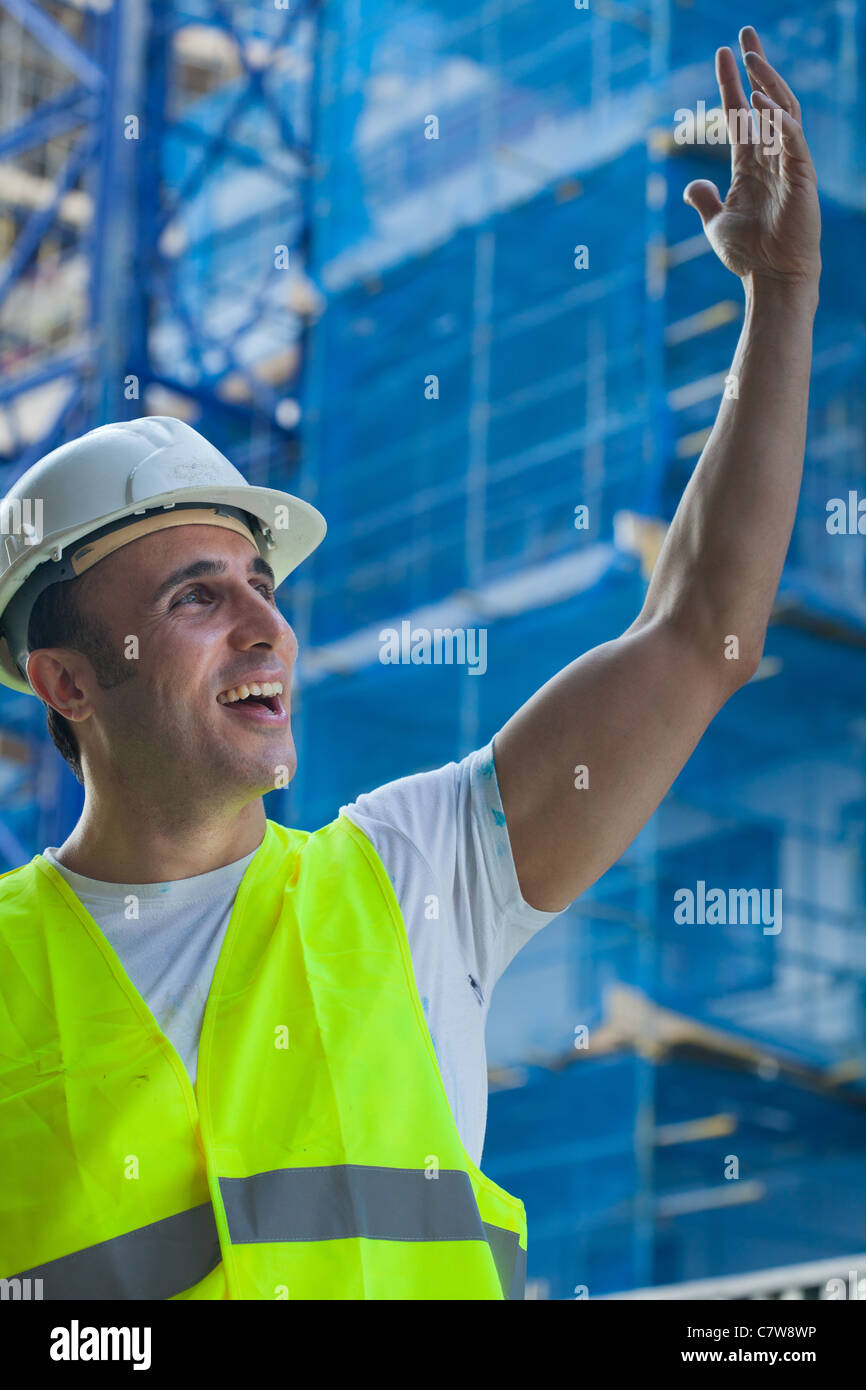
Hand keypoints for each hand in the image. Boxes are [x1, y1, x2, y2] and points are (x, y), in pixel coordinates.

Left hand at [683, 26, 820, 292]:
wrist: (772, 278)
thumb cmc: (748, 254)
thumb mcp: (716, 223)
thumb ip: (704, 199)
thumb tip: (692, 184)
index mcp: (749, 164)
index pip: (739, 114)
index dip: (731, 82)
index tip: (722, 51)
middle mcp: (770, 157)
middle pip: (764, 100)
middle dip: (755, 66)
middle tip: (744, 33)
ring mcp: (789, 163)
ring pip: (782, 110)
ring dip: (767, 82)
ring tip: (752, 57)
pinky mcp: (802, 176)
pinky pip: (793, 139)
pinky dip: (780, 120)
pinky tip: (763, 103)